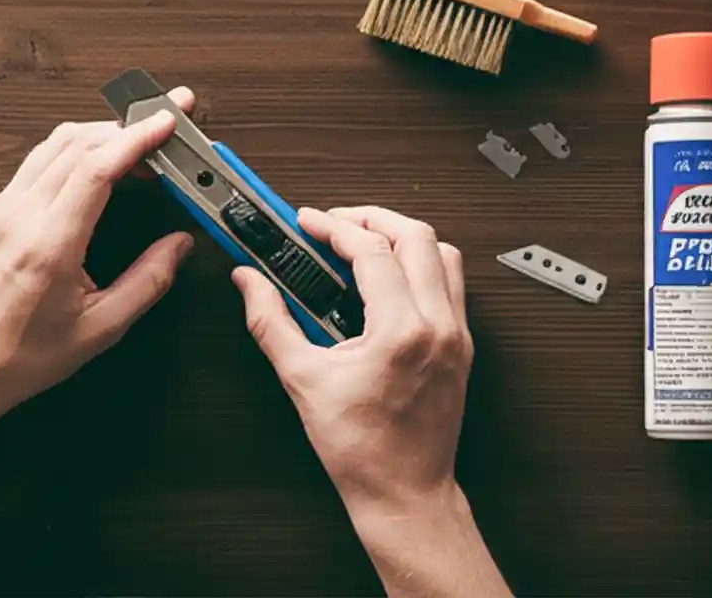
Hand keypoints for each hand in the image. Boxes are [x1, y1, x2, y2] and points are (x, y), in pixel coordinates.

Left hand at [0, 88, 196, 412]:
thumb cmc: (22, 355)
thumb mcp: (101, 328)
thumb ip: (147, 281)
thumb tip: (179, 245)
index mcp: (49, 243)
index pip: (96, 167)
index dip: (137, 137)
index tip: (168, 121)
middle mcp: (21, 216)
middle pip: (77, 142)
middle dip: (127, 126)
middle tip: (165, 125)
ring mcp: (3, 209)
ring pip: (54, 144)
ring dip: (100, 134)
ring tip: (139, 142)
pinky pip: (38, 161)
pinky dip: (75, 149)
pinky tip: (99, 163)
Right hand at [231, 205, 472, 501]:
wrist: (405, 495)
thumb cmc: (362, 451)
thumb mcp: (303, 380)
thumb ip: (271, 322)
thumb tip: (249, 283)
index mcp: (401, 331)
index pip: (371, 250)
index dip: (334, 226)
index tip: (307, 223)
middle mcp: (438, 326)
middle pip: (417, 235)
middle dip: (372, 217)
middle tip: (336, 221)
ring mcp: (456, 335)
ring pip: (443, 254)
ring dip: (403, 237)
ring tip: (364, 240)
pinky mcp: (462, 347)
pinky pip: (451, 284)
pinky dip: (421, 266)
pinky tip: (390, 278)